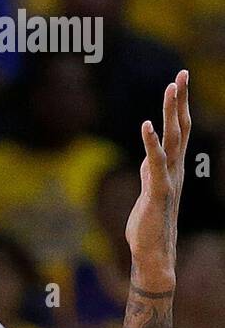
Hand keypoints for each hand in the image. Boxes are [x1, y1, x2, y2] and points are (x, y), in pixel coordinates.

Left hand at [125, 71, 189, 289]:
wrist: (154, 254)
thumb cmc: (150, 226)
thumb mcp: (148, 192)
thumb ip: (150, 174)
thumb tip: (148, 160)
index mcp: (172, 169)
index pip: (178, 132)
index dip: (179, 107)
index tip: (178, 82)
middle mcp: (175, 170)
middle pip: (180, 129)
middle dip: (180, 101)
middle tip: (181, 73)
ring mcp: (168, 180)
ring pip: (172, 140)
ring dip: (171, 113)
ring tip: (171, 87)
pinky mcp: (158, 192)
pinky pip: (155, 164)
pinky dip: (151, 144)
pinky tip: (146, 125)